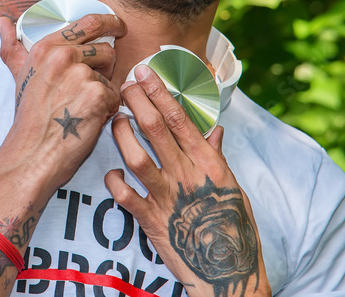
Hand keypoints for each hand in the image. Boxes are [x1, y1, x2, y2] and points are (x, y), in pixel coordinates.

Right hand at [0, 13, 126, 198]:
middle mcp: (63, 55)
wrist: (32, 153)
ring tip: (83, 109)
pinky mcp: (97, 95)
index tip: (118, 27)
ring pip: (111, 76)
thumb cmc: (29, 117)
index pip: (89, 22)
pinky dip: (107, 110)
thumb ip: (13, 47)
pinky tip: (89, 120)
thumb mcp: (20, 76)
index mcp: (46, 47)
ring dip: (104, 92)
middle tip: (91, 88)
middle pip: (106, 50)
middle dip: (107, 69)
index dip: (110, 22)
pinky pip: (115, 96)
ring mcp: (81, 74)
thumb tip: (2, 22)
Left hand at [104, 64, 271, 296]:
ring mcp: (167, 197)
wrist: (229, 272)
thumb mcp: (232, 186)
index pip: (179, 118)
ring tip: (114, 121)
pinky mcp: (151, 221)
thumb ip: (216, 156)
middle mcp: (186, 175)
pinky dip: (114, 181)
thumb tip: (213, 130)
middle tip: (122, 84)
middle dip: (134, 101)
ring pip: (135, 156)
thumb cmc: (232, 226)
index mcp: (207, 163)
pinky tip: (111, 173)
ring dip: (120, 135)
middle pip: (154, 129)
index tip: (144, 71)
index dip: (159, 92)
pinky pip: (125, 196)